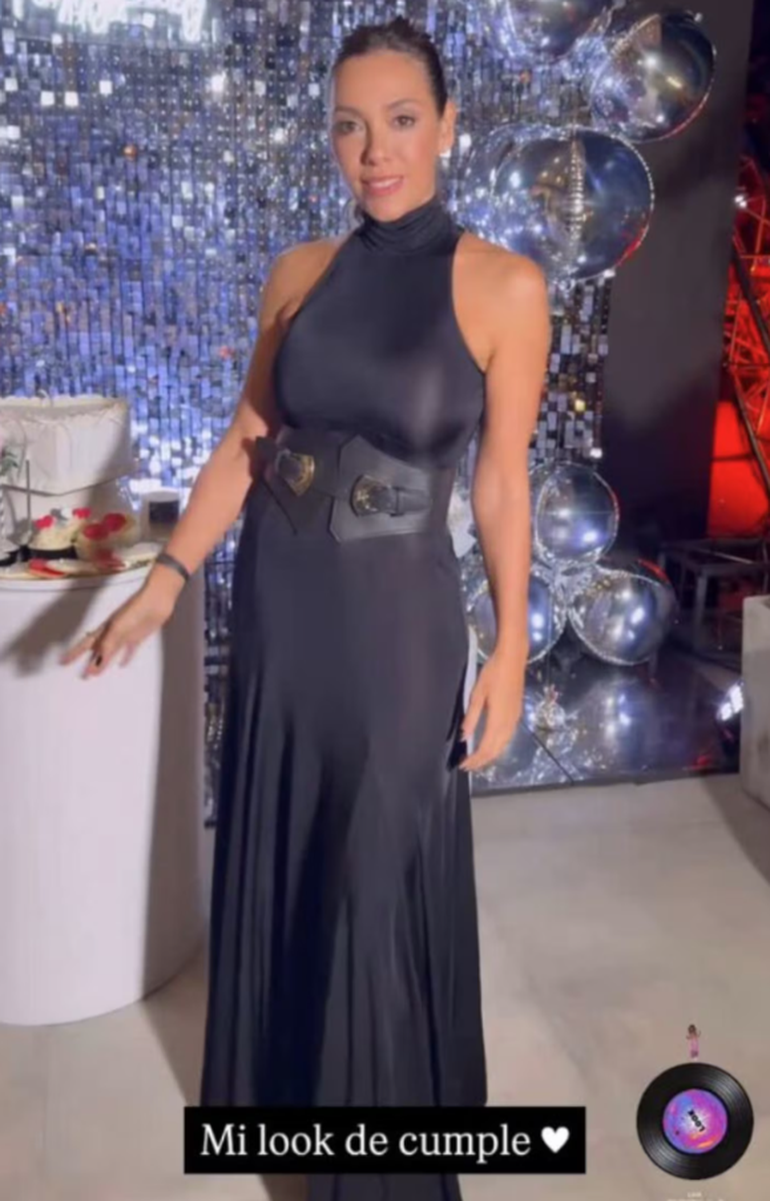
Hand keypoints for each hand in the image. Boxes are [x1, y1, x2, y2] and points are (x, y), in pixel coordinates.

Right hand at [58, 578, 176, 678]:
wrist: (157, 599)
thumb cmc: (136, 609)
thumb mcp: (119, 627)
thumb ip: (108, 645)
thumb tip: (96, 663)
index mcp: (105, 629)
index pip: (86, 644)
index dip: (74, 653)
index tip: (63, 662)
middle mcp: (112, 633)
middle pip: (97, 651)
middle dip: (89, 663)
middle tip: (83, 676)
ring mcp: (125, 635)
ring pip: (110, 652)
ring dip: (103, 663)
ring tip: (96, 674)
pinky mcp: (138, 637)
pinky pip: (129, 650)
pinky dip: (125, 658)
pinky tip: (122, 665)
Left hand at [459, 651, 525, 771]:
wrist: (512, 659)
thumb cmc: (492, 674)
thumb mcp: (477, 694)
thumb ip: (471, 717)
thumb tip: (464, 737)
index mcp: (498, 720)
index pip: (485, 747)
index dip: (475, 759)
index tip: (464, 765)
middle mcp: (508, 723)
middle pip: (495, 750)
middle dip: (482, 761)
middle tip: (468, 766)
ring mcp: (514, 719)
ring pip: (503, 745)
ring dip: (490, 755)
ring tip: (477, 759)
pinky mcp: (516, 714)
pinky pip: (507, 737)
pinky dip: (498, 746)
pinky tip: (491, 745)